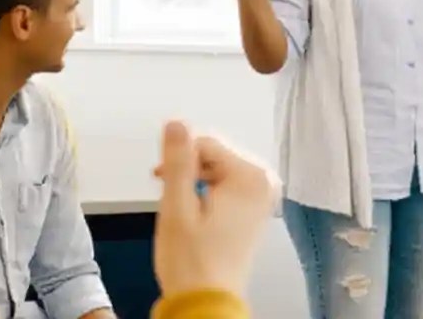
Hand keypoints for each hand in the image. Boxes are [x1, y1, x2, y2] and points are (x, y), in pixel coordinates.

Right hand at [153, 121, 277, 298]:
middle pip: (215, 156)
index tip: (158, 178)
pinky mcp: (255, 211)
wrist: (207, 302)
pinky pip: (228, 186)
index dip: (178, 158)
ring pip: (219, 170)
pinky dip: (208, 193)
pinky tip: (196, 216)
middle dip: (189, 170)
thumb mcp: (177, 207)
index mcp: (250, 177)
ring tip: (181, 210)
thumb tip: (176, 123)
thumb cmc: (191, 260)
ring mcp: (262, 197)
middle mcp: (263, 182)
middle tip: (171, 197)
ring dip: (196, 182)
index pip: (206, 144)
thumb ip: (178, 162)